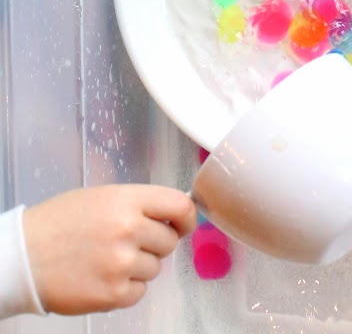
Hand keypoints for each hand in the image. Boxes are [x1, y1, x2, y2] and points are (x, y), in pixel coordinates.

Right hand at [24, 185, 195, 314]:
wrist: (26, 256)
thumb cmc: (59, 224)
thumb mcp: (101, 197)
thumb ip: (137, 204)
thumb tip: (172, 214)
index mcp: (126, 200)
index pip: (179, 206)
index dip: (186, 217)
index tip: (184, 224)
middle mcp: (128, 229)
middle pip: (169, 241)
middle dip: (154, 243)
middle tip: (128, 242)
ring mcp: (121, 263)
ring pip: (154, 268)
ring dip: (138, 266)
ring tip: (108, 258)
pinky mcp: (113, 293)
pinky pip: (139, 292)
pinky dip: (126, 288)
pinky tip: (104, 276)